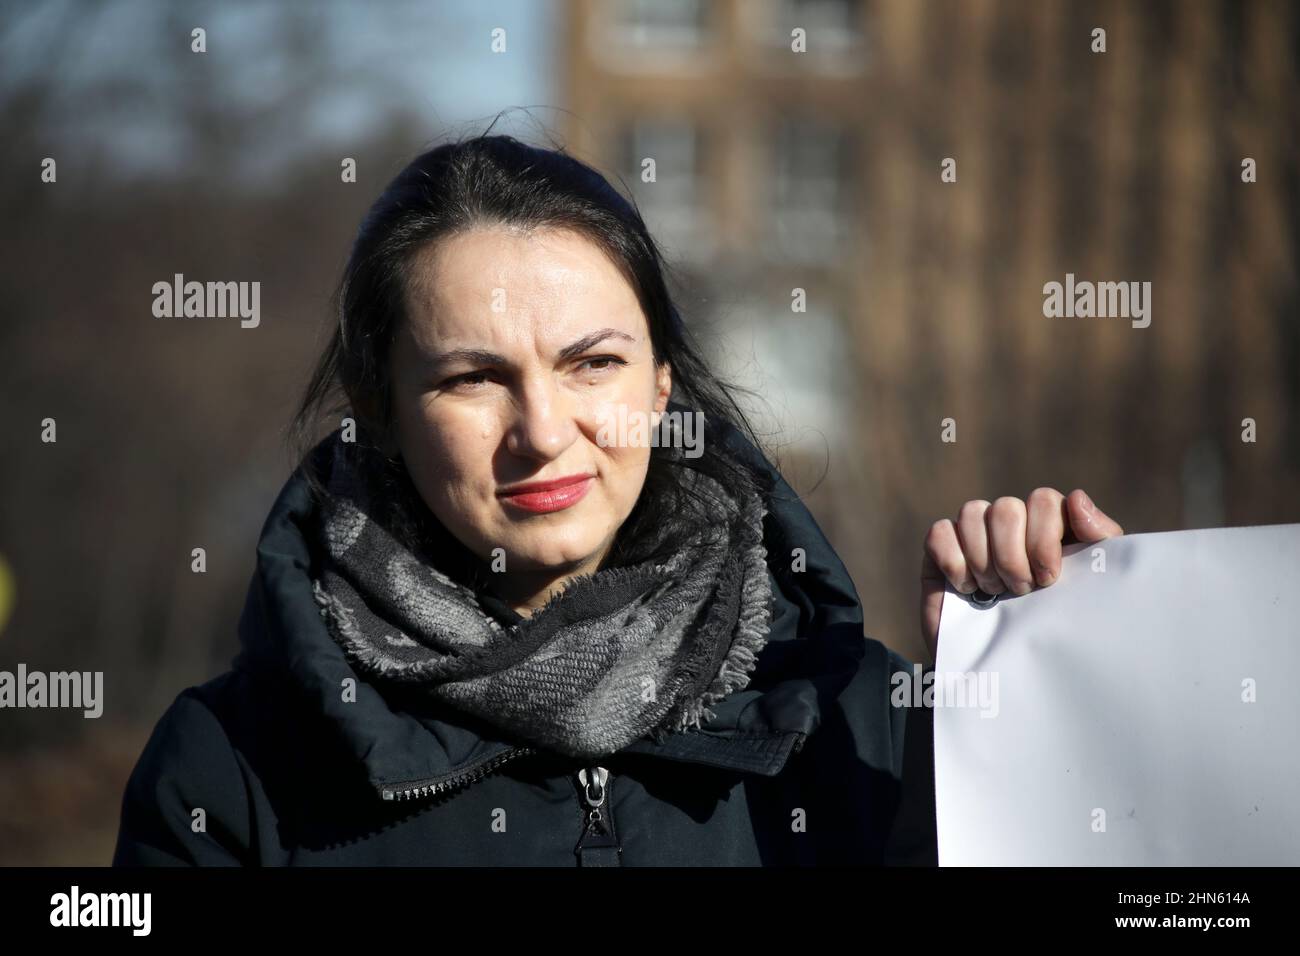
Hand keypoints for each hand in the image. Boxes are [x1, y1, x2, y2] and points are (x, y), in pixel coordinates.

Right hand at [920, 488, 1123, 659]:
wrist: (1008, 670)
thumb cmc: (1055, 624)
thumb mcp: (1092, 584)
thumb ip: (1099, 538)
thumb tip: (1076, 497)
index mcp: (1049, 523)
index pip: (1042, 500)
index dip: (1043, 538)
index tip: (1049, 579)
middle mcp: (1011, 522)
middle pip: (1006, 508)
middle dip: (1012, 556)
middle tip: (1020, 591)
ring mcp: (973, 533)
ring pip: (971, 513)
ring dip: (984, 560)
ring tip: (994, 592)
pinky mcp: (941, 549)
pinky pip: (939, 532)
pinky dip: (954, 562)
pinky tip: (966, 588)